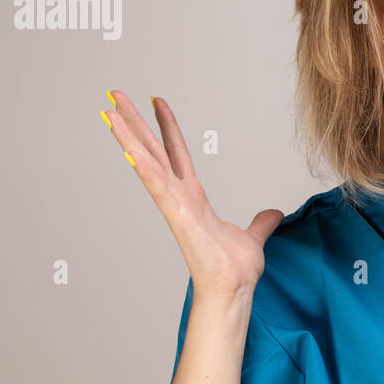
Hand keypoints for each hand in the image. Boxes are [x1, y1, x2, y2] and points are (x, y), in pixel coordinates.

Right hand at [100, 90, 284, 298]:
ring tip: (109, 111)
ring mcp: (174, 205)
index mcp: (193, 197)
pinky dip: (144, 169)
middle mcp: (178, 196)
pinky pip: (158, 187)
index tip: (157, 101)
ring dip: (128, 137)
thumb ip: (261, 222)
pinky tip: (130, 150)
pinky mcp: (177, 217)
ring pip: (147, 162)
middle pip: (152, 149)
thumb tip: (274, 213)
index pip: (177, 152)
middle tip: (114, 94)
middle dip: (134, 122)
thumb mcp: (253, 236)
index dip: (167, 127)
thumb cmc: (235, 269)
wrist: (233, 289)